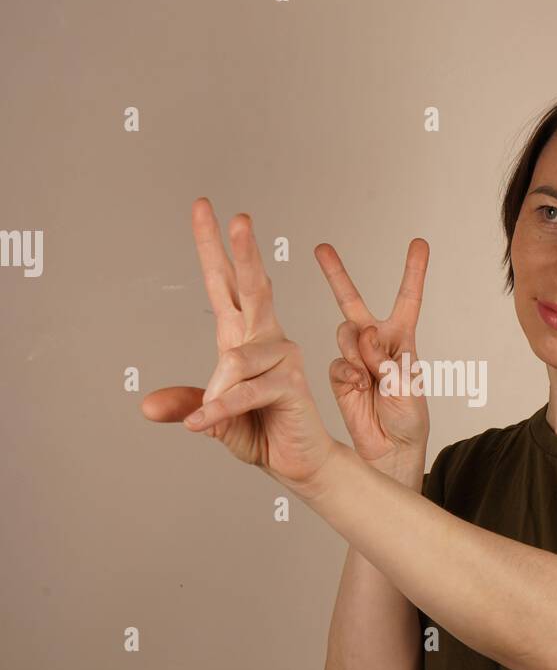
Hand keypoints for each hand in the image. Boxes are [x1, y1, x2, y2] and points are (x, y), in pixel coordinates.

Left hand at [140, 198, 334, 490]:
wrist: (296, 462)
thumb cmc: (259, 430)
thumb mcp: (209, 417)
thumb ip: (186, 405)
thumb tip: (148, 406)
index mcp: (241, 336)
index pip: (224, 283)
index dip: (212, 246)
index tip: (204, 208)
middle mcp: (264, 338)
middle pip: (251, 286)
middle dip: (242, 252)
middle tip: (238, 217)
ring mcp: (282, 357)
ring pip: (234, 358)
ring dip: (214, 396)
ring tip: (208, 417)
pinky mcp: (292, 382)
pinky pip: (245, 390)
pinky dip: (218, 409)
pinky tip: (203, 422)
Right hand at [314, 238, 429, 466]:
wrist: (390, 449)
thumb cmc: (409, 420)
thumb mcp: (408, 386)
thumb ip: (387, 358)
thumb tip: (366, 333)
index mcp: (402, 339)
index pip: (407, 299)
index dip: (413, 271)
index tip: (419, 243)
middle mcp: (375, 343)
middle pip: (352, 302)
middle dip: (335, 274)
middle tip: (321, 249)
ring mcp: (354, 359)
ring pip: (345, 334)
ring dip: (359, 349)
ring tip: (372, 376)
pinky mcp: (339, 376)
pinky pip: (338, 363)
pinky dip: (350, 372)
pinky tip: (360, 387)